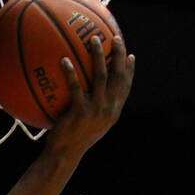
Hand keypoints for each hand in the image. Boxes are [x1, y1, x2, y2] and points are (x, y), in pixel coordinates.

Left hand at [47, 35, 133, 156]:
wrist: (64, 156)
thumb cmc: (72, 140)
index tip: (131, 55)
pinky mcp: (80, 112)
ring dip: (98, 55)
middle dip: (119, 54)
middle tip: (114, 38)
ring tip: (92, 40)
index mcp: (113, 112)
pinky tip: (64, 60)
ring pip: (101, 76)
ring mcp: (96, 110)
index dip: (130, 70)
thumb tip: (88, 94)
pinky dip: (70, 72)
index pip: (126, 87)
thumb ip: (93, 110)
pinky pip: (75, 87)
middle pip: (118, 76)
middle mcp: (109, 109)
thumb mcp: (88, 126)